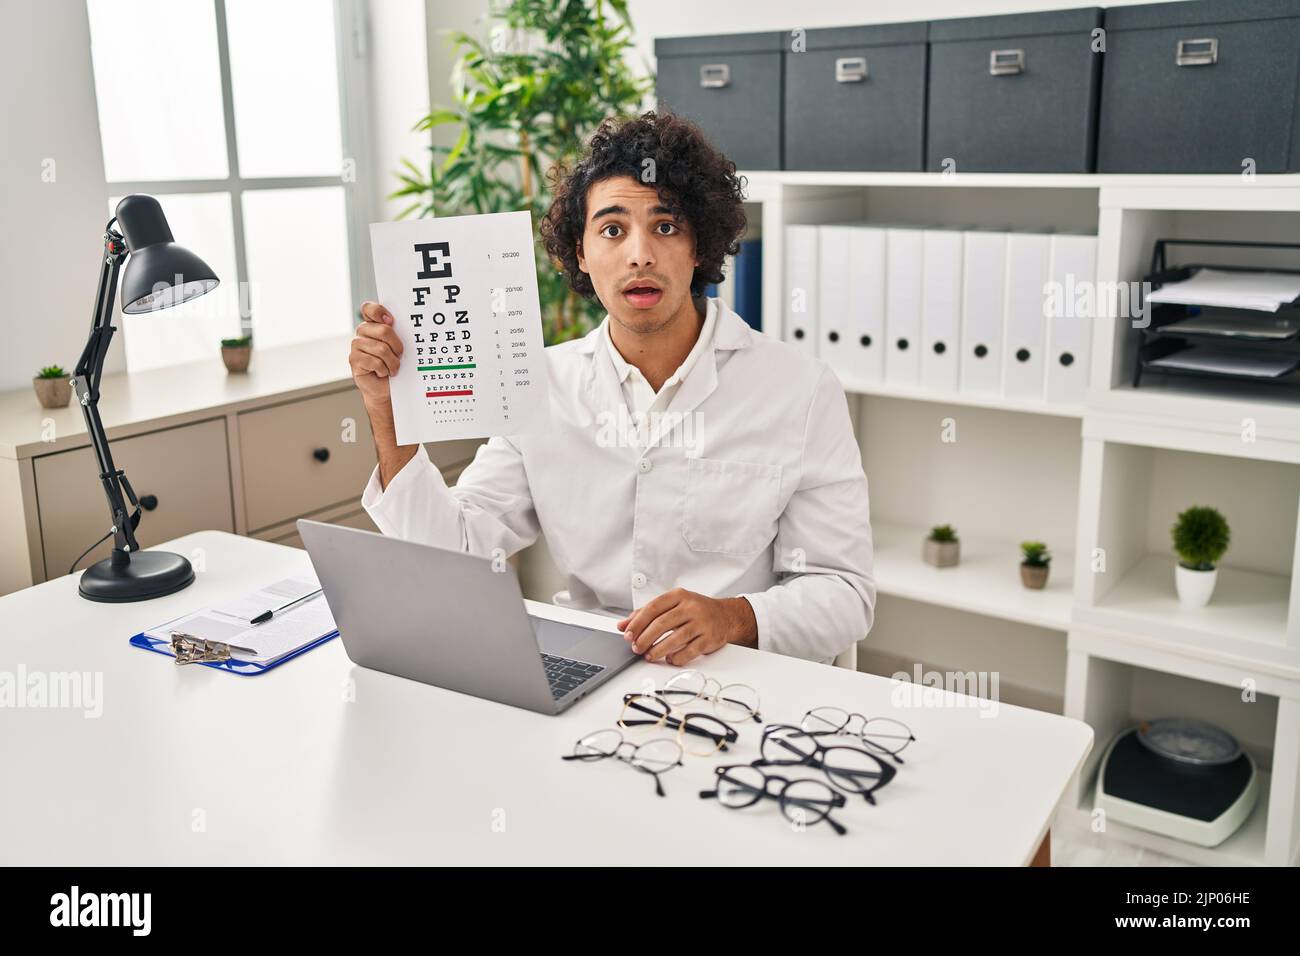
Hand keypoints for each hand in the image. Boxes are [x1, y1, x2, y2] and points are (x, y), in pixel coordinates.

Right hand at [350, 301, 403, 408]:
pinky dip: (383, 370)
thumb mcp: (398, 347)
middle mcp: (363, 332)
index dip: (378, 311)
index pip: (369, 308)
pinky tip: (382, 373)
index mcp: (373, 324)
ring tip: (393, 368)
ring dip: (392, 362)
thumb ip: (395, 334)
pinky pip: (375, 362)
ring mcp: (356, 345)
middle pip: (383, 330)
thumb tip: (401, 326)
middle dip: (397, 346)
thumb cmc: (394, 365)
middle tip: (400, 355)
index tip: (391, 321)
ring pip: (381, 349)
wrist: (387, 389)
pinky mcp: (354, 360)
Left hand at [617, 588, 756, 665]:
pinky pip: (689, 651)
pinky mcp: (709, 639)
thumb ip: (647, 613)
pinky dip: (676, 657)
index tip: (628, 634)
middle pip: (662, 624)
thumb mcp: (673, 604)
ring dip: (658, 650)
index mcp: (679, 596)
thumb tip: (624, 625)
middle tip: (636, 648)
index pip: (653, 607)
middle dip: (645, 638)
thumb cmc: (696, 610)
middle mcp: (691, 607)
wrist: (726, 616)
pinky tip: (669, 659)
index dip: (638, 622)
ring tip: (649, 655)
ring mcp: (701, 623)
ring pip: (675, 638)